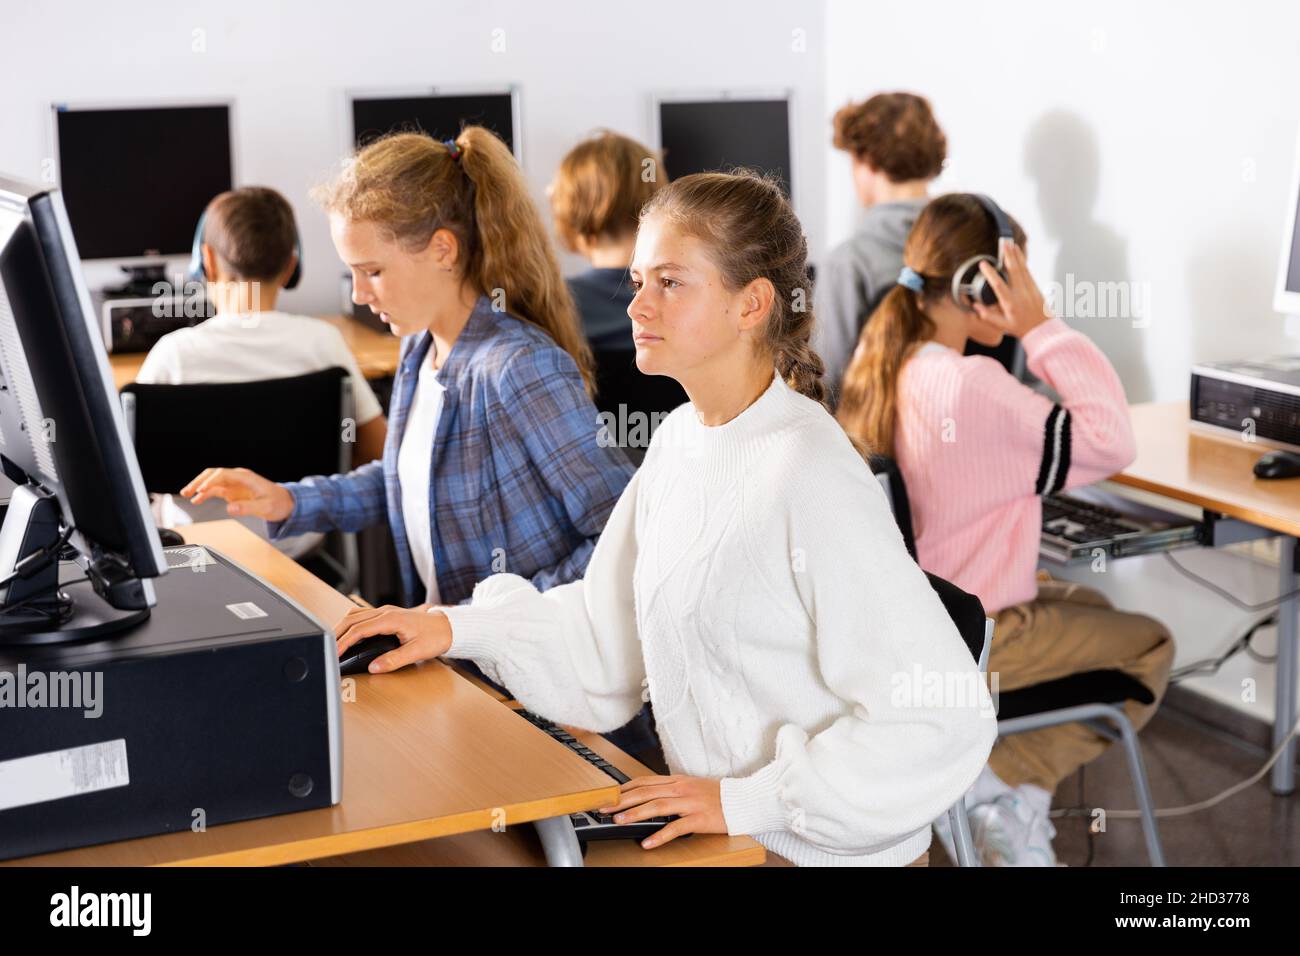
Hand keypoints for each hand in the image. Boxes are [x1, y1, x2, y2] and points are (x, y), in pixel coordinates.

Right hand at [181, 467, 294, 521]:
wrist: (285, 503)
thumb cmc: (278, 503)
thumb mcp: (266, 507)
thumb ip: (248, 508)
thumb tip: (230, 508)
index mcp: (246, 478)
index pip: (223, 474)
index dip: (210, 481)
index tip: (201, 490)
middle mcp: (238, 478)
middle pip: (214, 474)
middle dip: (199, 481)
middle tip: (187, 491)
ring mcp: (234, 484)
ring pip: (212, 481)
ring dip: (199, 487)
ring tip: (186, 494)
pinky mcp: (232, 492)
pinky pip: (215, 490)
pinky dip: (205, 494)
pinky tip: (197, 500)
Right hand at [335, 604, 452, 672]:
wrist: (449, 626)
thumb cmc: (436, 636)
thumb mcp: (417, 652)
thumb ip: (395, 660)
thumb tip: (374, 667)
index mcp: (391, 619)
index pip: (360, 629)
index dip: (344, 641)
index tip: (334, 652)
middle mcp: (385, 611)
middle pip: (352, 618)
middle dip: (337, 632)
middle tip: (326, 647)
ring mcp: (385, 611)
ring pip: (355, 615)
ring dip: (342, 626)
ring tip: (331, 641)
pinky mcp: (386, 614)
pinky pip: (362, 615)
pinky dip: (350, 624)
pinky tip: (347, 634)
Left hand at [596, 774, 726, 848]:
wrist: (742, 800)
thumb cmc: (716, 795)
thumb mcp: (691, 786)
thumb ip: (671, 789)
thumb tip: (649, 795)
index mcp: (677, 780)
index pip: (645, 781)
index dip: (625, 788)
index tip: (610, 795)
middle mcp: (681, 789)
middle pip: (646, 792)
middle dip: (622, 800)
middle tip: (605, 808)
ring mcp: (690, 803)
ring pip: (657, 806)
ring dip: (635, 814)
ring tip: (619, 821)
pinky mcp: (699, 819)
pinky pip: (676, 827)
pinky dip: (660, 835)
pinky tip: (648, 842)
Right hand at [973, 239, 1051, 338]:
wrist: (1042, 329)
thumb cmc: (1020, 328)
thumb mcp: (1002, 326)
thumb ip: (987, 316)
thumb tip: (975, 307)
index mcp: (1010, 304)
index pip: (998, 286)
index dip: (990, 274)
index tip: (983, 264)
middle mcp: (1020, 294)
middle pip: (1013, 271)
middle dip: (1007, 256)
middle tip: (1003, 243)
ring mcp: (1029, 289)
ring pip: (1021, 268)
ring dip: (1015, 254)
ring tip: (1010, 243)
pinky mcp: (1034, 286)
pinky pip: (1027, 270)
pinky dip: (1022, 260)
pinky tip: (1018, 252)